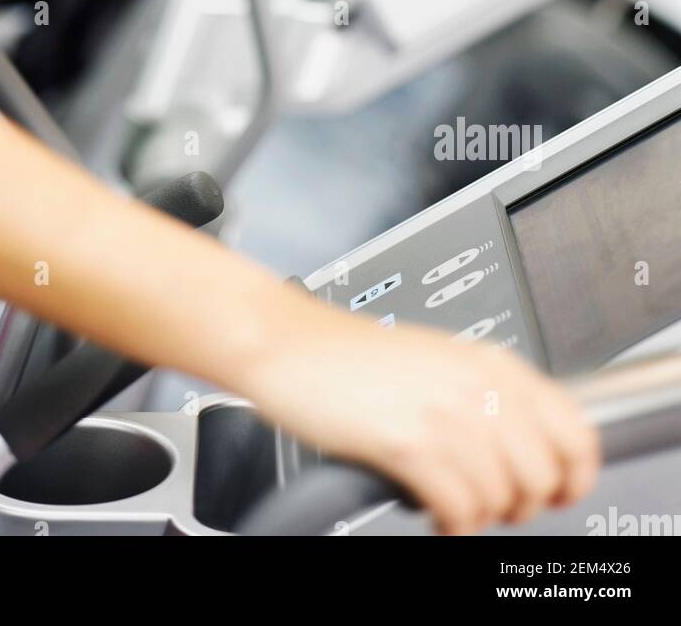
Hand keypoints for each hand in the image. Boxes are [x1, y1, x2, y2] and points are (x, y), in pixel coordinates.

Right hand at [245, 305, 599, 535]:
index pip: (576, 430)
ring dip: (477, 514)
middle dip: (519, 503)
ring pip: (501, 498)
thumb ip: (488, 392)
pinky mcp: (408, 442)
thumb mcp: (439, 358)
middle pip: (542, 475)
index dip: (572, 476)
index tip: (554, 492)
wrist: (290, 344)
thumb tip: (532, 447)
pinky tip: (430, 510)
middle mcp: (477, 383)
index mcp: (491, 361)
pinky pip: (460, 509)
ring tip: (451, 503)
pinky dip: (450, 522)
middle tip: (489, 501)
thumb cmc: (352, 355)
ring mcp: (445, 412)